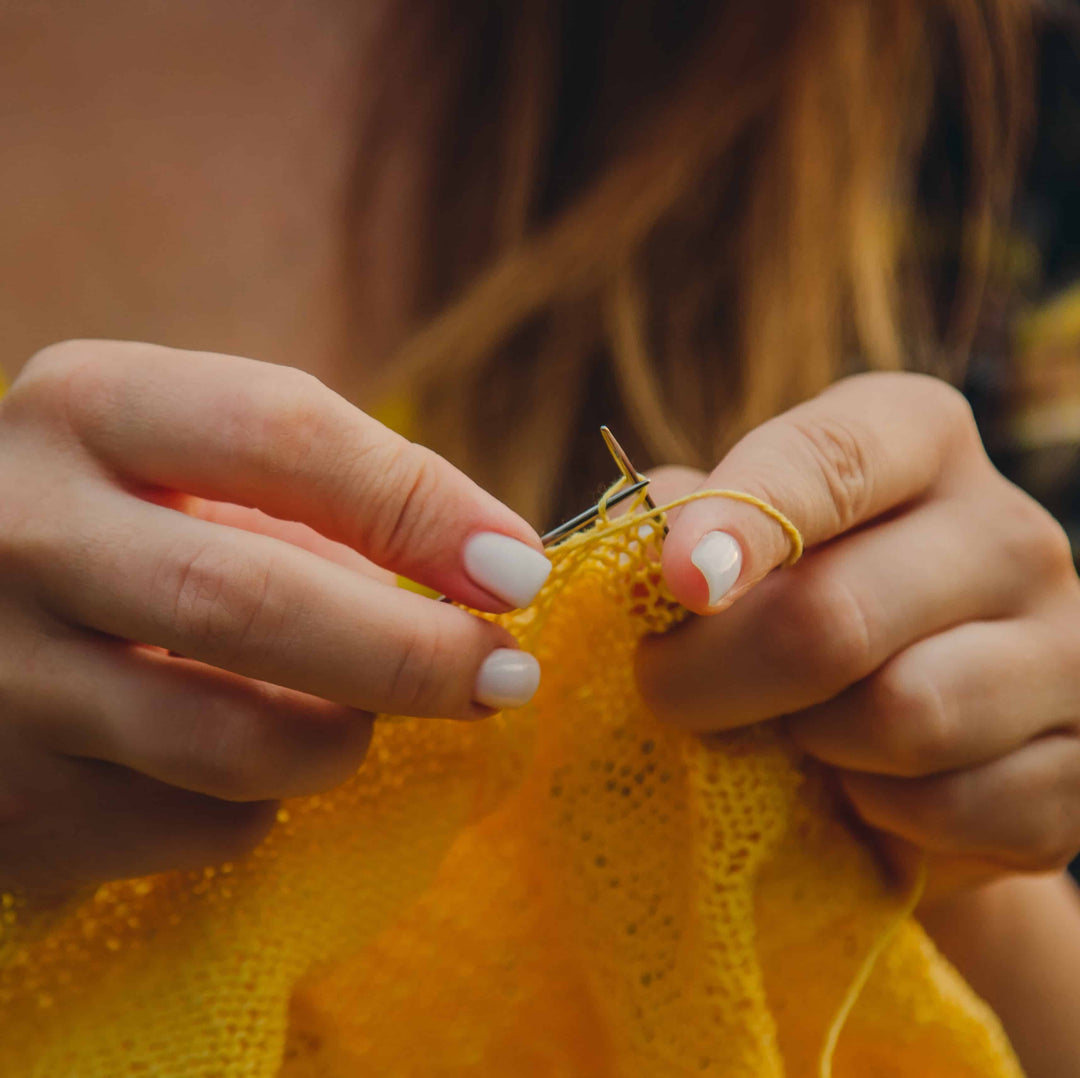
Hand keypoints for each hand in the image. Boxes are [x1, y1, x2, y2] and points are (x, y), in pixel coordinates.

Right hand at [0, 340, 550, 890]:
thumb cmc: (125, 529)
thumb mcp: (195, 466)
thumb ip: (327, 496)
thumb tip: (492, 570)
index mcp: (90, 409)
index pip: (285, 434)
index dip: (421, 507)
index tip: (516, 569)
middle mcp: (19, 532)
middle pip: (254, 600)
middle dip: (414, 653)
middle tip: (506, 676)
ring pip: (236, 742)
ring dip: (343, 735)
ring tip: (360, 711)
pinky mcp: (10, 809)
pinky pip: (201, 827)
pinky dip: (266, 802)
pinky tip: (243, 757)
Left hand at [637, 372, 1079, 894]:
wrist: (894, 727)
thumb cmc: (790, 604)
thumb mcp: (727, 538)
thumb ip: (679, 519)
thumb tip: (643, 530)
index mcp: (917, 439)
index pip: (828, 461)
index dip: (740, 520)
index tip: (680, 581)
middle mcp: (1010, 529)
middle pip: (835, 617)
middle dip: (713, 677)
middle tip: (666, 690)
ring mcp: (1067, 647)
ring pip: (901, 717)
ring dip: (807, 744)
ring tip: (790, 728)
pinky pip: (950, 807)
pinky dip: (879, 812)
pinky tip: (865, 781)